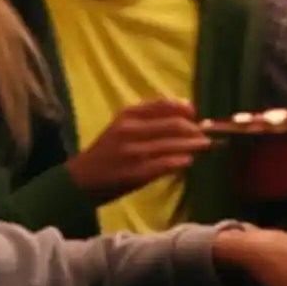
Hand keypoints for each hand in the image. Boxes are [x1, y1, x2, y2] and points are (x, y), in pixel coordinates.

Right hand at [66, 99, 210, 203]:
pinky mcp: (136, 173)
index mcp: (127, 116)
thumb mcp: (123, 126)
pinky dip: (181, 161)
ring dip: (194, 145)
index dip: (185, 109)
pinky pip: (165, 164)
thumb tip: (187, 108)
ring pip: (173, 144)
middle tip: (207, 134)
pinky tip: (188, 161)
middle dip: (195, 129)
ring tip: (206, 146)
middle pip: (174, 125)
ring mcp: (133, 152)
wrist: (80, 180)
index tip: (196, 115)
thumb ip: (150, 117)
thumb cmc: (108, 152)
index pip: (164, 105)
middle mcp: (130, 130)